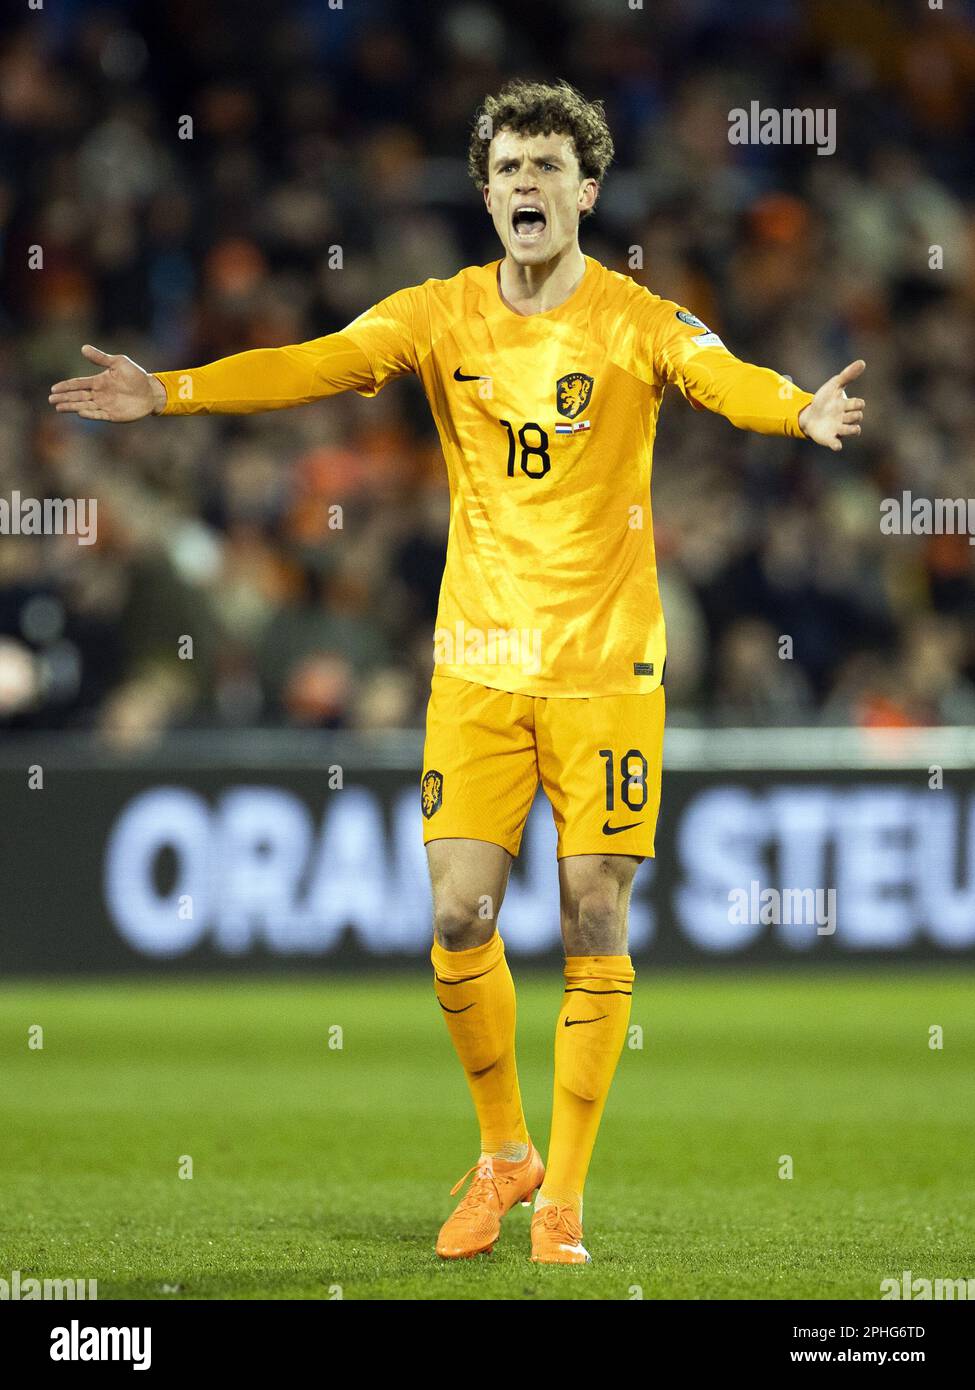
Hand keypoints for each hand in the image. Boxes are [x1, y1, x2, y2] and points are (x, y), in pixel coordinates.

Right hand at [49, 345, 165, 420]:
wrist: (151, 391)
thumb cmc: (136, 376)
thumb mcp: (119, 363)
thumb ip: (101, 358)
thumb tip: (83, 348)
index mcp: (98, 382)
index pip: (78, 384)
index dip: (65, 386)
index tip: (53, 389)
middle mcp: (99, 394)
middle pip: (77, 396)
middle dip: (64, 398)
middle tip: (51, 400)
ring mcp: (105, 405)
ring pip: (84, 406)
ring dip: (72, 407)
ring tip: (59, 408)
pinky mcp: (113, 415)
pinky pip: (98, 415)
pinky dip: (89, 414)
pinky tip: (80, 412)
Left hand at [798, 359, 864, 450]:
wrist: (809, 414)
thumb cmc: (824, 400)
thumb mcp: (834, 385)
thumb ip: (847, 375)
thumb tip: (862, 362)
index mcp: (848, 405)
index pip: (859, 405)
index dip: (857, 404)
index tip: (853, 403)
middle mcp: (846, 418)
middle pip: (857, 418)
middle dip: (854, 415)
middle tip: (845, 413)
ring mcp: (839, 429)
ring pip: (851, 431)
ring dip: (852, 430)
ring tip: (852, 428)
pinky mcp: (829, 438)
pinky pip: (836, 444)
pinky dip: (837, 445)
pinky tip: (837, 445)